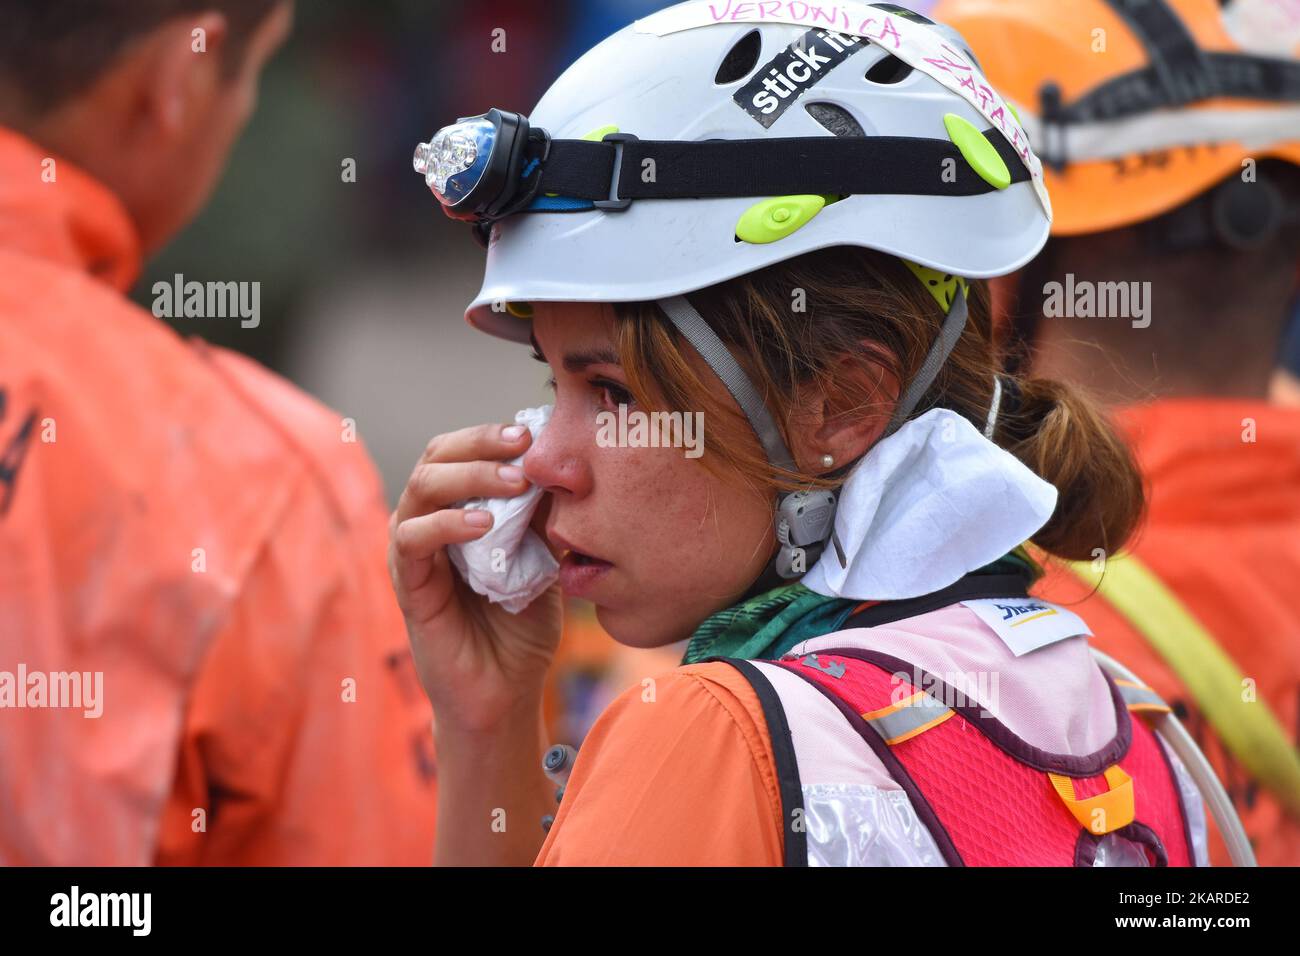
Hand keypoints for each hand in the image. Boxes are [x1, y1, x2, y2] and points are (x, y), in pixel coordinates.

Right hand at [388, 422, 561, 734]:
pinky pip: (413, 538)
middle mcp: (428, 521)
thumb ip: (543, 515)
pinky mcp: (408, 584)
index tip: (536, 428)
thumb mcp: (543, 558)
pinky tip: (483, 524)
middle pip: (437, 456)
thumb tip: (566, 462)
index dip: (493, 433)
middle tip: (526, 443)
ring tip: (514, 481)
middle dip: (482, 442)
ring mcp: (413, 551)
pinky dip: (447, 522)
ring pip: (422, 486)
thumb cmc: (522, 626)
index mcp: (457, 509)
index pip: (461, 450)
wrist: (506, 692)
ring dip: (470, 475)